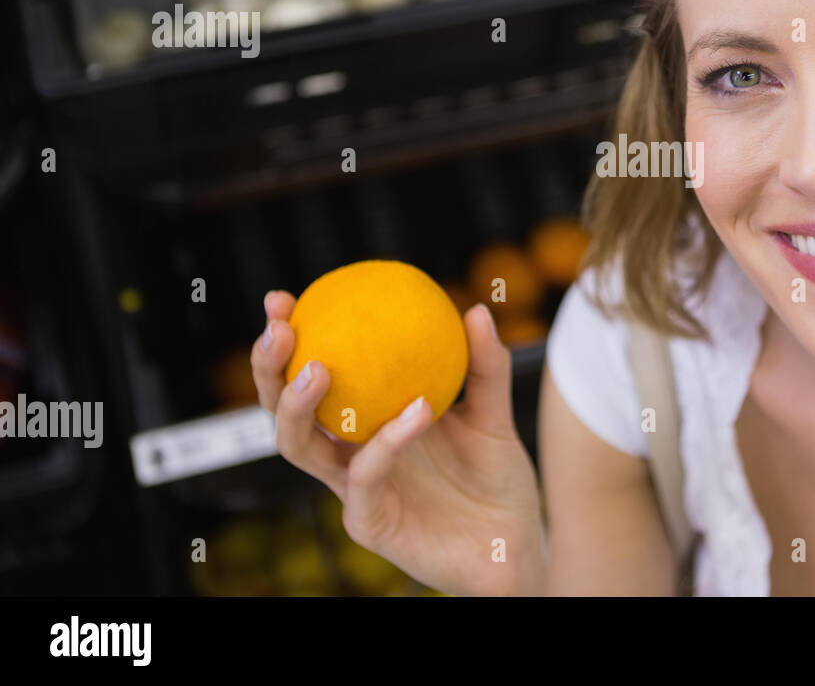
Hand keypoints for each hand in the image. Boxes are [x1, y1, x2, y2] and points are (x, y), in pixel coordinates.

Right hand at [251, 292, 544, 595]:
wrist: (517, 543)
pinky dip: (387, 440)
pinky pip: (367, 478)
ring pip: (300, 449)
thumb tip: (473, 308)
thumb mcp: (492, 413)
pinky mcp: (371, 524)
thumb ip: (483, 366)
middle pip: (284, 412)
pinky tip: (419, 410)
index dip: (287, 341)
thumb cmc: (496, 480)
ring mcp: (354, 491)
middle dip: (268, 369)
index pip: (312, 379)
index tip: (283, 298)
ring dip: (299, 407)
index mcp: (366, 425)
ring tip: (319, 368)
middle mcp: (349, 456)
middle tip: (280, 329)